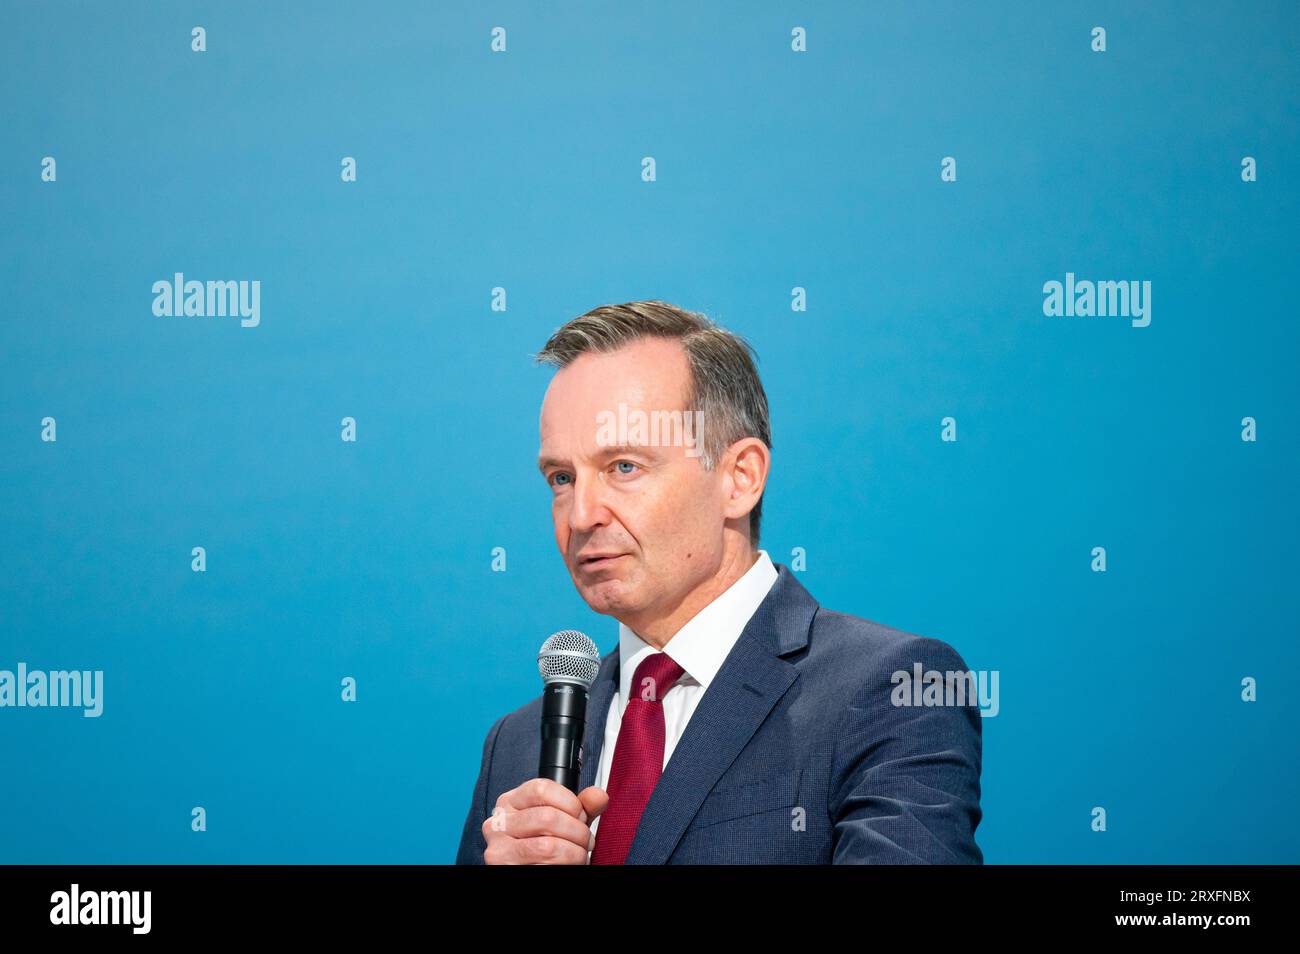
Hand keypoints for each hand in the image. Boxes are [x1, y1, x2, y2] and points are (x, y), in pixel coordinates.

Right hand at [482, 778, 608, 863]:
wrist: (532, 872)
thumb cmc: (545, 848)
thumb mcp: (564, 821)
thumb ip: (582, 807)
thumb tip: (598, 796)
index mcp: (511, 802)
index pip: (541, 789)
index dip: (570, 803)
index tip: (581, 816)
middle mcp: (499, 823)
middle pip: (547, 817)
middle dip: (577, 832)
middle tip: (585, 841)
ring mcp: (499, 848)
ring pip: (547, 845)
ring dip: (574, 853)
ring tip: (579, 855)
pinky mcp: (504, 868)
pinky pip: (544, 865)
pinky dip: (565, 865)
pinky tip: (566, 865)